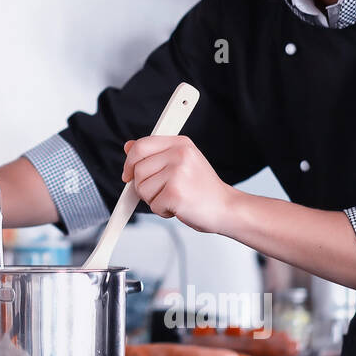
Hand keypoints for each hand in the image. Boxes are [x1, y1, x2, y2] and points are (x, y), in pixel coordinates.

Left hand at [121, 135, 235, 234]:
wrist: (227, 208)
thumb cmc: (203, 189)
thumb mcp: (180, 163)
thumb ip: (154, 154)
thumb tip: (128, 146)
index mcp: (180, 143)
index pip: (140, 146)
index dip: (129, 162)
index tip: (128, 174)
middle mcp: (180, 154)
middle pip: (138, 170)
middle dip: (144, 186)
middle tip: (165, 191)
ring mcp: (178, 172)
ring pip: (142, 188)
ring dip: (154, 200)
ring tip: (176, 197)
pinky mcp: (176, 193)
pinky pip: (153, 205)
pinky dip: (163, 211)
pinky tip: (179, 207)